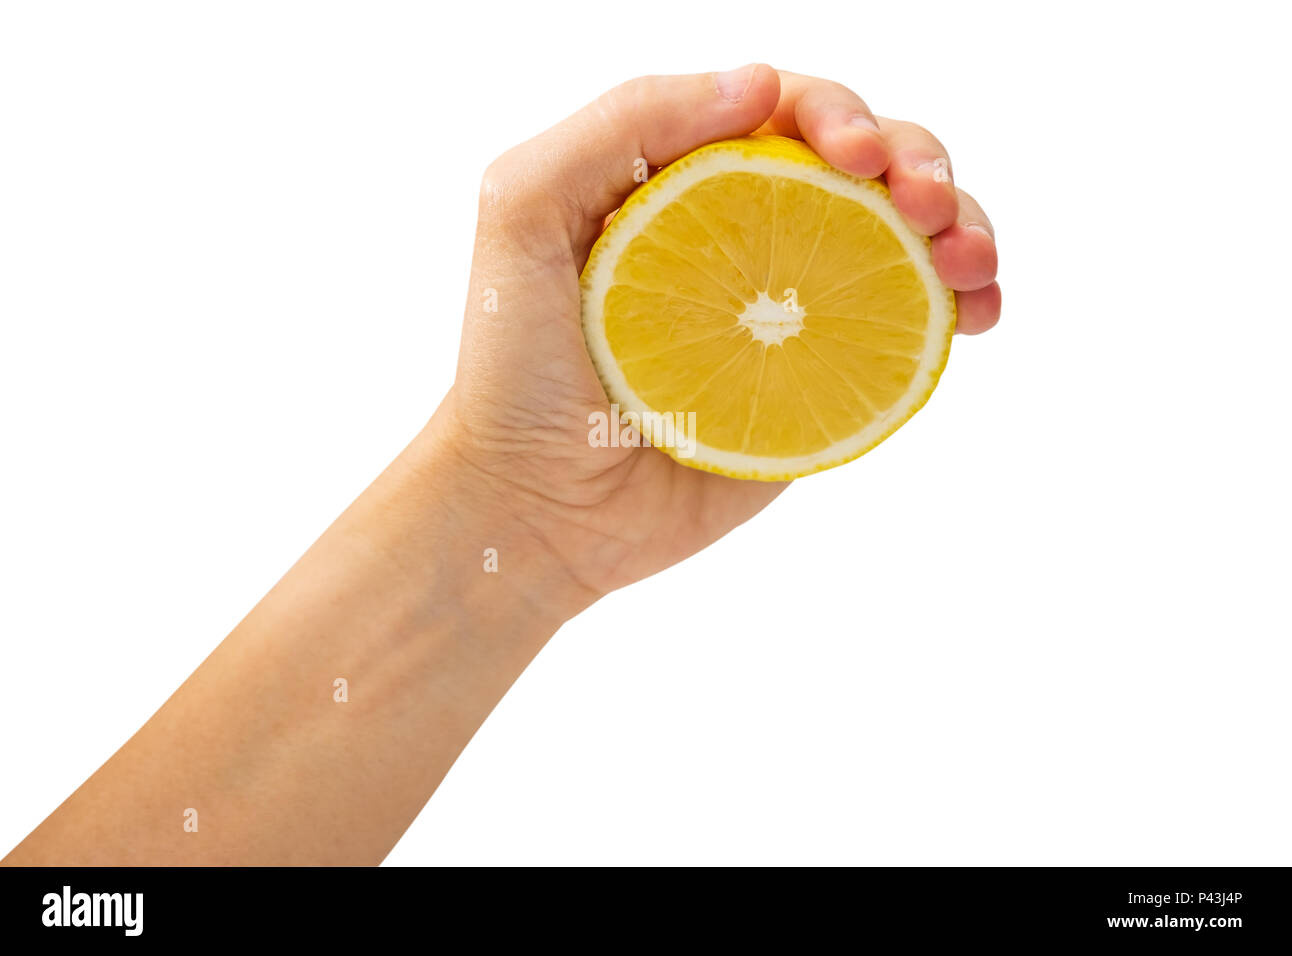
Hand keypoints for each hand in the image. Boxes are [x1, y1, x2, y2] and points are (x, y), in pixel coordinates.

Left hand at [433, 65, 1000, 613]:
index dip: (840, 113)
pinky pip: (905, 331)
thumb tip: (761, 83)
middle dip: (918, 164)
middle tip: (927, 208)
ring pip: (902, 239)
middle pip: (863, 167)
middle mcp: (747, 235)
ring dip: (961, 227)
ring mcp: (789, 312)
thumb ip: (621, 122)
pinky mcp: (818, 385)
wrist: (538, 507)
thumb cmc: (513, 365)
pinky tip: (975, 314)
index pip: (786, 113)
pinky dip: (958, 309)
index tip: (857, 157)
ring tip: (971, 263)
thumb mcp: (525, 209)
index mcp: (686, 180)